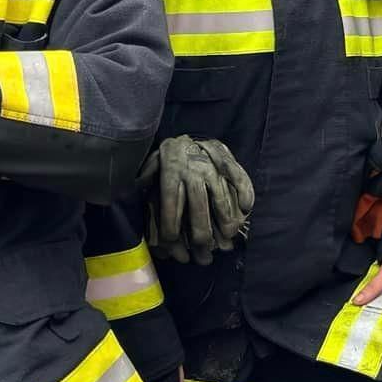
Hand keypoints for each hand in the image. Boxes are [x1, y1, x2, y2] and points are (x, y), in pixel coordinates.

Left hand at [140, 136, 254, 264]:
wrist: (188, 130)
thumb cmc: (168, 156)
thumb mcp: (150, 166)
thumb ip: (144, 183)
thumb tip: (136, 197)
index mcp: (171, 172)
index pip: (171, 203)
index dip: (171, 226)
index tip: (171, 243)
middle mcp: (193, 170)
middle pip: (198, 205)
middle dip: (201, 231)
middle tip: (203, 250)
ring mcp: (213, 166)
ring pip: (221, 195)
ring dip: (226, 219)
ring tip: (228, 238)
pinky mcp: (228, 161)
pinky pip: (240, 177)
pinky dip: (245, 192)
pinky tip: (246, 209)